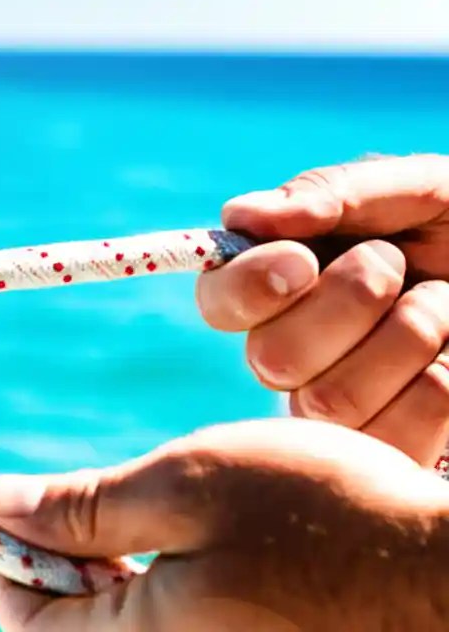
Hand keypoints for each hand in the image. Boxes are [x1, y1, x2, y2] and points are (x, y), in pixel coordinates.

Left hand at [0, 418, 448, 630]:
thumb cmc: (326, 517)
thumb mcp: (187, 484)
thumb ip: (83, 507)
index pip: (22, 621)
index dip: (10, 561)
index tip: (25, 513)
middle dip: (67, 576)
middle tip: (97, 516)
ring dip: (116, 592)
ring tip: (157, 533)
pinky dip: (167, 611)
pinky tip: (204, 568)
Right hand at [195, 153, 448, 466]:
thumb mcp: (421, 189)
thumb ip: (334, 193)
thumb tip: (242, 215)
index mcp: (284, 287)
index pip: (219, 301)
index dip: (248, 287)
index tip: (301, 262)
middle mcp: (296, 355)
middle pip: (271, 357)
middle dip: (346, 300)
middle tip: (394, 266)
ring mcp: (343, 411)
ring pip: (331, 400)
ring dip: (406, 334)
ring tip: (443, 307)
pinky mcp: (393, 455)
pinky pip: (396, 438)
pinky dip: (443, 384)